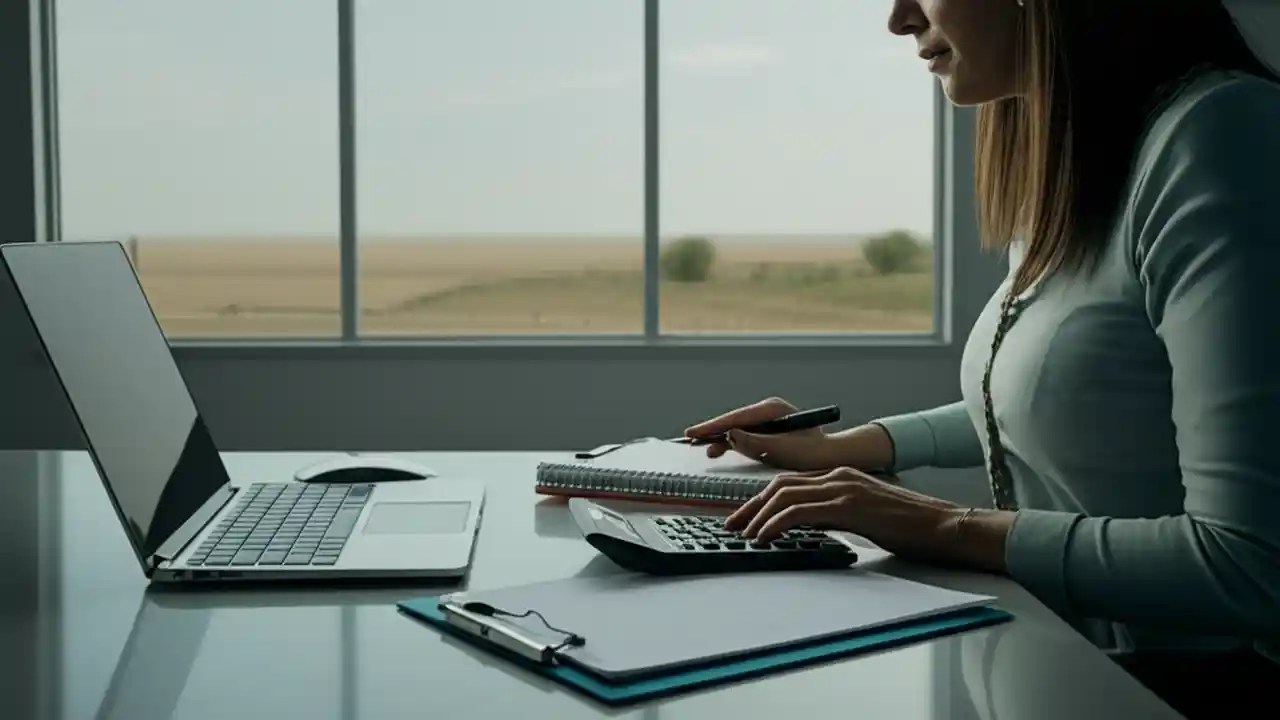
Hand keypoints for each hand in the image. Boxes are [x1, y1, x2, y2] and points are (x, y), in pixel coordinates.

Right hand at [684, 397, 892, 471]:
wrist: (831, 457)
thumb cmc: (811, 454)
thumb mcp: (781, 450)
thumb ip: (754, 443)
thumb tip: (729, 436)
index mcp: (772, 409)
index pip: (736, 417)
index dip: (712, 426)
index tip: (694, 432)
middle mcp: (768, 410)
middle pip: (733, 420)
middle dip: (712, 430)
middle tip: (690, 438)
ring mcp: (768, 419)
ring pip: (736, 427)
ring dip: (719, 438)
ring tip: (702, 448)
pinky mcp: (768, 429)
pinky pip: (744, 434)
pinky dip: (730, 442)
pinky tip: (718, 450)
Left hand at [723, 467, 1012, 571]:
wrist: (945, 527)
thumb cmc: (911, 528)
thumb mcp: (864, 517)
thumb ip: (836, 515)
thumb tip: (807, 527)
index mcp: (841, 476)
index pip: (790, 483)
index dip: (762, 500)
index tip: (745, 519)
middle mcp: (838, 475)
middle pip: (780, 485)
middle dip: (751, 506)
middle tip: (732, 527)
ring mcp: (843, 487)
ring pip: (784, 495)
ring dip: (758, 516)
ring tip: (743, 535)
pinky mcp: (849, 504)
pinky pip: (799, 512)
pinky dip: (776, 524)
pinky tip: (765, 537)